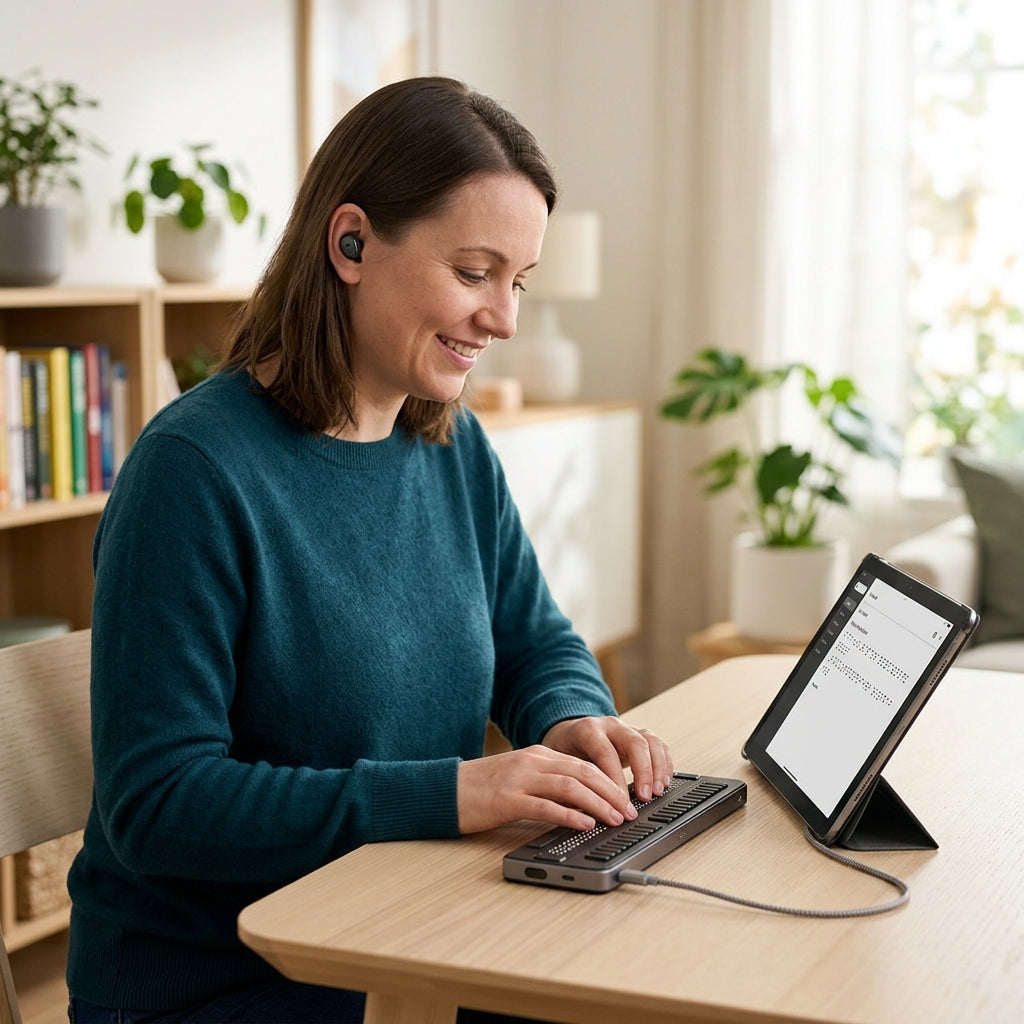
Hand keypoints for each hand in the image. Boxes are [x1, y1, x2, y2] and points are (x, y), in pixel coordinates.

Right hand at [457, 744, 639, 834]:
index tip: (626, 798)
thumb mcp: (518, 780)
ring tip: (616, 819)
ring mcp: (520, 779)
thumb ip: (547, 786)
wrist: (444, 790)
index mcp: (536, 755)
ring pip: (570, 786)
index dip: (609, 781)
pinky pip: (546, 805)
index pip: (583, 764)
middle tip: (630, 811)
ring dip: (598, 803)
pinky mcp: (508, 799)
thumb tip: (581, 805)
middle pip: (583, 772)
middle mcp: (532, 762)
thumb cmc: (480, 790)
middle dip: (612, 792)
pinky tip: (585, 824)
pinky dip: (570, 814)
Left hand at [541, 717, 674, 803]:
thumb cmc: (563, 750)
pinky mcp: (639, 735)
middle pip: (634, 742)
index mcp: (587, 730)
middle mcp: (610, 726)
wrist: (568, 732)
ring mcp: (627, 728)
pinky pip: (658, 744)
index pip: (605, 752)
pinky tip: (664, 781)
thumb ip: (570, 782)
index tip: (621, 804)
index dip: (615, 780)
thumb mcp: (559, 763)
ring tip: (658, 791)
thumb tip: (580, 812)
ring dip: (658, 767)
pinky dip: (665, 763)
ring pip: (650, 741)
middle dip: (643, 772)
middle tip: (645, 797)